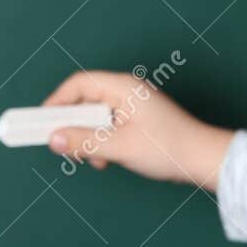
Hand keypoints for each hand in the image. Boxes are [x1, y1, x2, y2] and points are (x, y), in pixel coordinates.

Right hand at [40, 70, 233, 188]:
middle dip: (74, 126)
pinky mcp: (138, 121)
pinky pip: (109, 126)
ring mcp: (134, 106)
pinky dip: (102, 142)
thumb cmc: (170, 148)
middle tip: (65, 146)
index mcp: (123, 87)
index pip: (79, 84)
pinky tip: (107, 159)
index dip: (56, 102)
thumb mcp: (119, 147)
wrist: (205, 161)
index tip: (41, 122)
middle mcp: (127, 92)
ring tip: (96, 159)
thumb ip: (83, 142)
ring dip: (89, 139)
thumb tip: (54, 139)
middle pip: (85, 101)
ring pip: (96, 117)